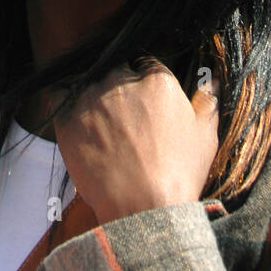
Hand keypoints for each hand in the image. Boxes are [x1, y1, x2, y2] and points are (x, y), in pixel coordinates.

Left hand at [53, 62, 218, 224]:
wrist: (142, 208)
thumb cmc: (178, 175)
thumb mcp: (205, 136)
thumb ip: (207, 101)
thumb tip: (212, 79)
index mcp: (156, 79)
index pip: (146, 62)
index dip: (145, 80)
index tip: (144, 99)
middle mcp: (121, 80)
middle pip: (116, 68)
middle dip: (119, 83)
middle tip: (122, 112)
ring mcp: (92, 96)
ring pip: (88, 78)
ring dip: (92, 91)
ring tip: (98, 117)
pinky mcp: (67, 116)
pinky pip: (58, 94)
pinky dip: (64, 99)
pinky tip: (73, 114)